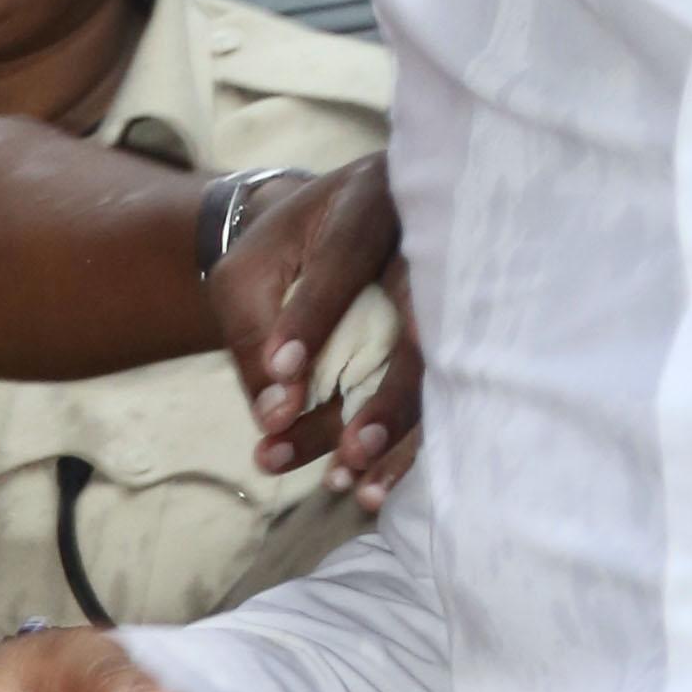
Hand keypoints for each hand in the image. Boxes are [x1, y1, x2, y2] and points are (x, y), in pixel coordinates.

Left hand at [212, 159, 419, 492]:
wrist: (320, 236)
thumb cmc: (278, 251)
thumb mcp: (246, 275)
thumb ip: (255, 333)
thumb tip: (276, 414)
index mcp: (367, 203)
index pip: (343, 260)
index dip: (315, 317)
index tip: (282, 373)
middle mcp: (423, 241)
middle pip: (417, 325)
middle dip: (387, 397)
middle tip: (348, 450)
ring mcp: (445, 290)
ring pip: (433, 371)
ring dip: (394, 436)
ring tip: (347, 482)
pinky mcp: (446, 335)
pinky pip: (433, 396)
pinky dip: (399, 446)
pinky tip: (369, 488)